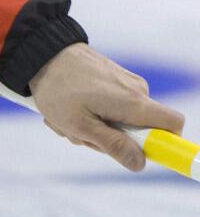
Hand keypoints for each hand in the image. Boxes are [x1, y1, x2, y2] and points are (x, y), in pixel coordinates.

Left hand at [30, 43, 184, 170]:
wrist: (42, 53)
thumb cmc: (57, 89)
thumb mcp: (80, 125)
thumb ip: (113, 145)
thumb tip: (140, 163)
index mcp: (134, 102)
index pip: (174, 124)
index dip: (165, 143)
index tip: (138, 152)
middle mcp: (137, 90)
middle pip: (139, 129)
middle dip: (110, 138)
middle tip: (78, 132)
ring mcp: (125, 83)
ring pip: (119, 119)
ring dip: (92, 126)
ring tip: (66, 117)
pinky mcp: (113, 79)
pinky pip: (109, 106)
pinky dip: (89, 113)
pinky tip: (67, 108)